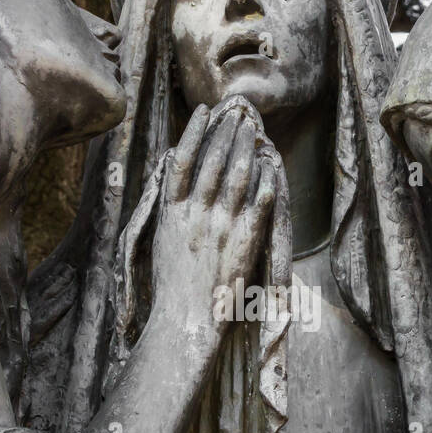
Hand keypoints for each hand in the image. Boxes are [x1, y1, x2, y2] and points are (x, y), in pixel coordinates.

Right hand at [149, 98, 278, 346]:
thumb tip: (174, 168)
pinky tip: (271, 166)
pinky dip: (265, 181)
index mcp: (172, 213)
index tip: (204, 112)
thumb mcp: (161, 238)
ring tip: (252, 130)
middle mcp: (197, 215)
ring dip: (245, 149)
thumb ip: (170, 204)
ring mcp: (222, 227)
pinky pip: (259, 204)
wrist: (186, 320)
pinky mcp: (244, 242)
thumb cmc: (171, 285)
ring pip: (236, 177)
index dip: (194, 133)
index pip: (183, 161)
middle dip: (226, 133)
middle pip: (213, 162)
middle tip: (237, 113)